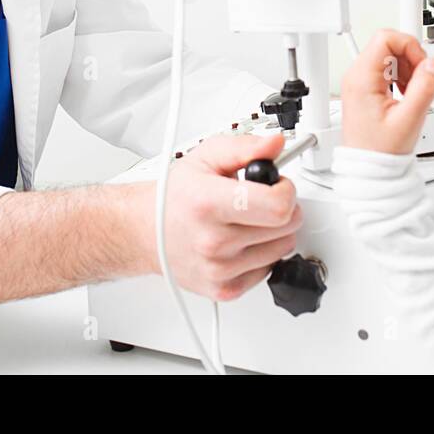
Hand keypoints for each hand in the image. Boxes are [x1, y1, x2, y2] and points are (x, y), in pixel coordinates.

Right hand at [152, 132, 303, 301]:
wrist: (147, 232)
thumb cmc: (176, 196)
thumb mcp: (206, 157)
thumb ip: (245, 147)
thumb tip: (275, 143)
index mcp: (208, 204)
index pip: (277, 206)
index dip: (286, 190)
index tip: (276, 185)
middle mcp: (213, 241)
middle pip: (286, 227)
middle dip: (282, 209)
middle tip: (260, 200)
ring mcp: (219, 270)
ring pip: (283, 249)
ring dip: (272, 232)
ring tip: (246, 220)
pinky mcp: (225, 290)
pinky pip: (269, 269)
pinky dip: (261, 254)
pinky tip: (240, 242)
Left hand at [341, 28, 433, 155]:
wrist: (369, 168)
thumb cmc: (381, 150)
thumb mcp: (409, 119)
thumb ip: (424, 88)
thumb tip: (433, 65)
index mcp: (361, 78)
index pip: (386, 38)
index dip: (410, 46)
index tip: (423, 64)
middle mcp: (356, 76)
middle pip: (388, 44)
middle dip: (411, 57)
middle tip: (422, 79)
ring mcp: (359, 81)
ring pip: (389, 55)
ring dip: (408, 68)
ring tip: (414, 91)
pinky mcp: (366, 88)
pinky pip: (387, 69)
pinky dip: (402, 77)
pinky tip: (407, 95)